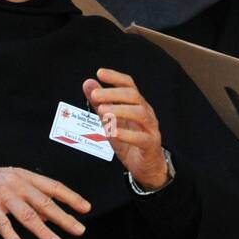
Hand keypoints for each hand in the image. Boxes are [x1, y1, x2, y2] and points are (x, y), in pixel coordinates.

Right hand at [0, 154, 90, 238]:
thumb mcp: (12, 183)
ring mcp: (2, 195)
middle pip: (45, 203)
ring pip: (27, 215)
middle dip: (64, 218)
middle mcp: (17, 184)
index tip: (86, 208)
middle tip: (79, 230)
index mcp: (26, 177)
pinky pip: (0, 222)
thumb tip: (50, 214)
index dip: (71, 197)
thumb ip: (30, 197)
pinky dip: (10, 234)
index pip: (54, 187)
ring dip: (43, 231)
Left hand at [82, 69, 168, 189]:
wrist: (147, 165)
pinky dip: (126, 134)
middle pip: (134, 96)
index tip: (100, 73)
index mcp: (137, 104)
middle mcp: (146, 112)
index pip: (129, 84)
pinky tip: (112, 132)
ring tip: (102, 112)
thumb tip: (88, 83)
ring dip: (120, 110)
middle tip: (95, 96)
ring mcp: (150, 128)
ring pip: (140, 113)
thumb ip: (100, 102)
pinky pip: (141, 138)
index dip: (115, 77)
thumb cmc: (129, 140)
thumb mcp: (110, 121)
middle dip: (113, 94)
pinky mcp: (150, 144)